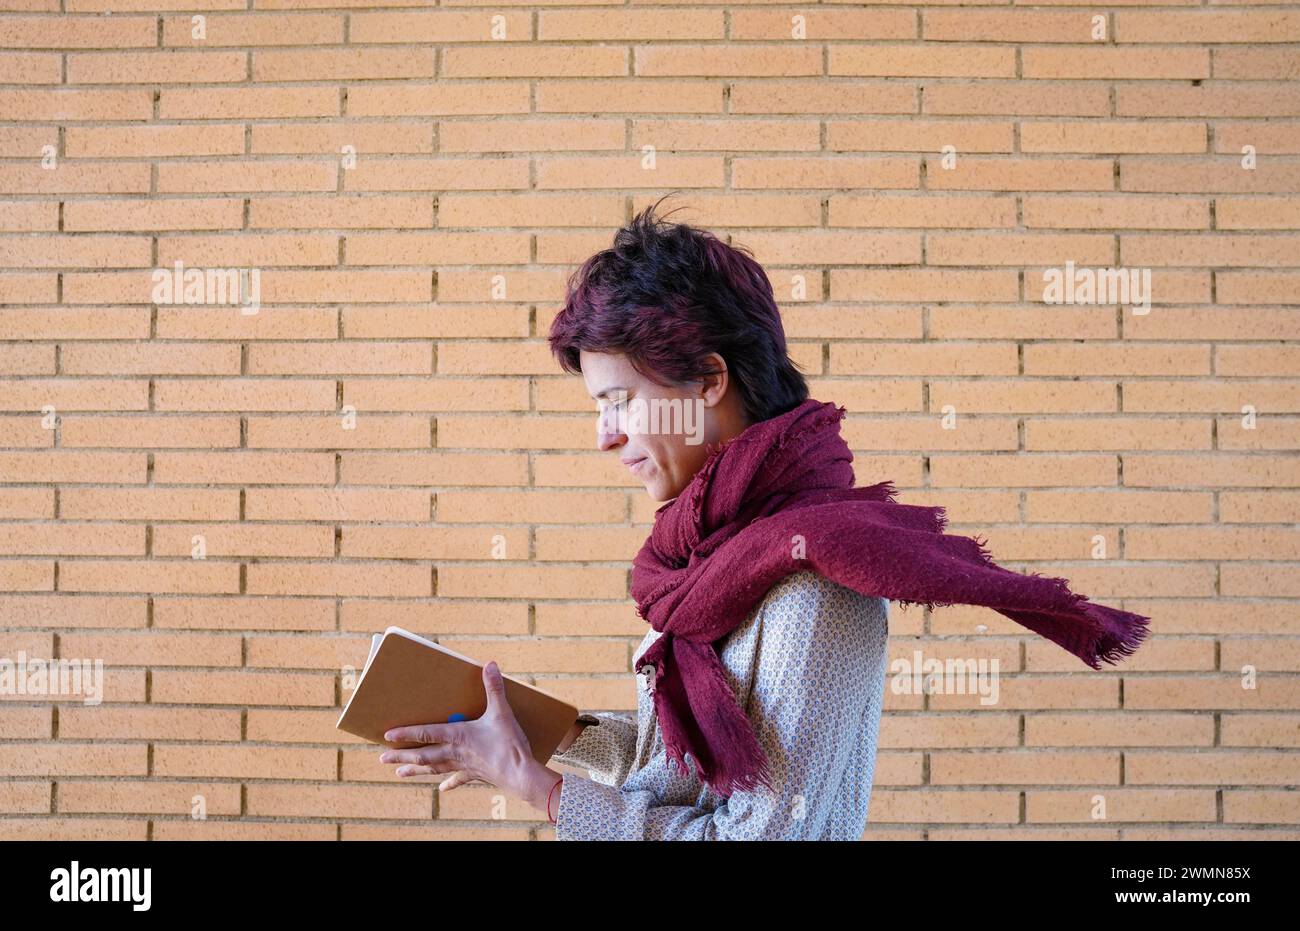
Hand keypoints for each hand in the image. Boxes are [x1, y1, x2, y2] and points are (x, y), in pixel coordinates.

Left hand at [379, 661, 562, 814]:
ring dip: (415, 770)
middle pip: (422, 755)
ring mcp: (463, 765)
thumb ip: (493, 688)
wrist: (520, 774)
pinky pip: (457, 779)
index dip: (405, 734)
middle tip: (383, 759)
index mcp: (457, 735)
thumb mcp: (501, 712)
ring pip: (433, 768)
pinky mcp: (474, 775)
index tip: (386, 736)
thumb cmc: (509, 743)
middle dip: (401, 756)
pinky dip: (448, 784)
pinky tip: (441, 789)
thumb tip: (490, 665)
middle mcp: (455, 751)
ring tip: (399, 773)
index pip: (424, 733)